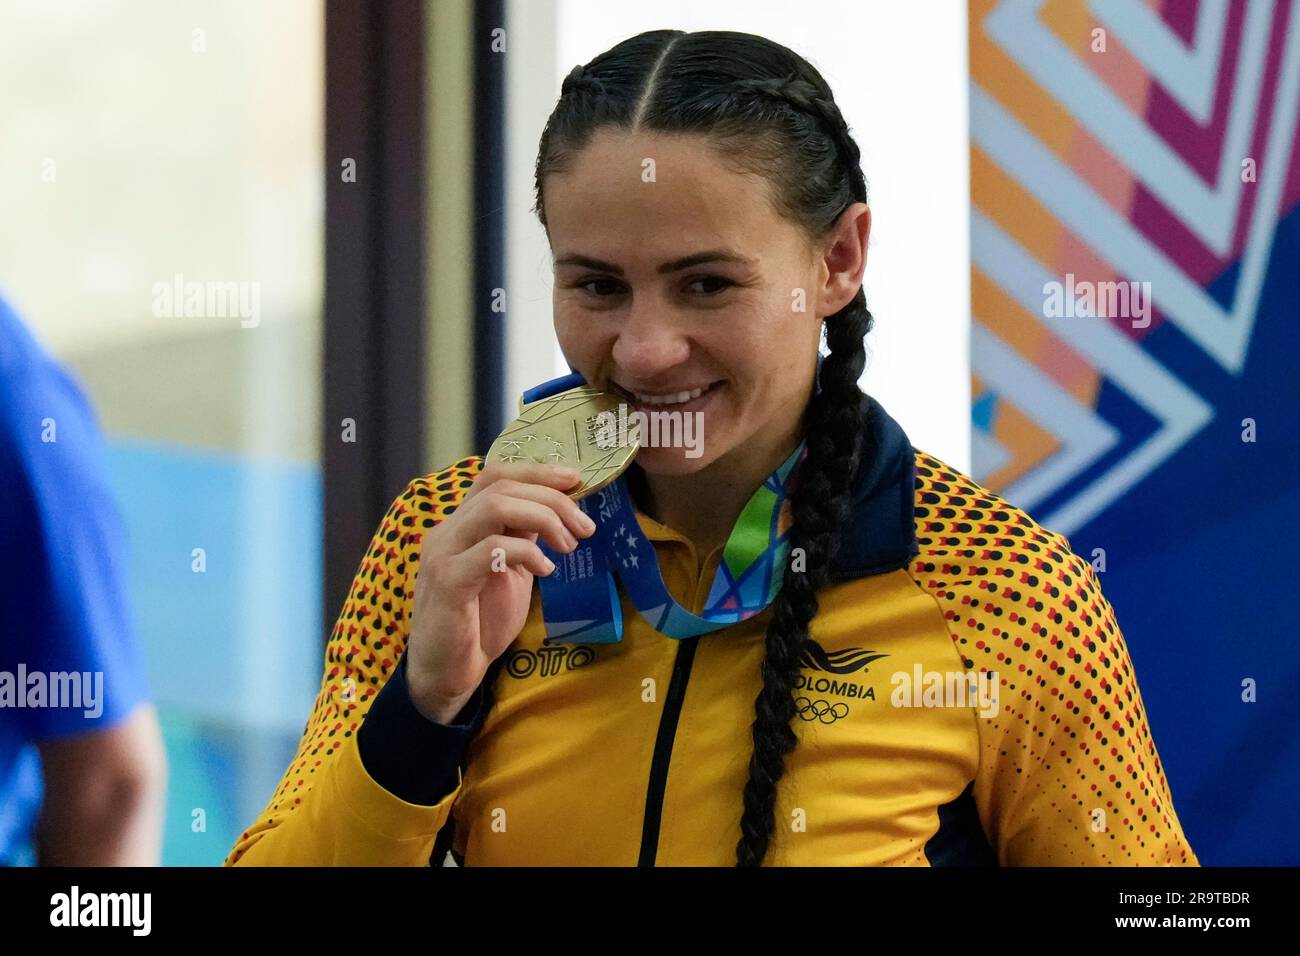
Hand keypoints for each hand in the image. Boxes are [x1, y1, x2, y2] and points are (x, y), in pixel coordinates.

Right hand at [403, 461, 595, 722]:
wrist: (445, 675)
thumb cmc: (479, 624)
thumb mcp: (509, 573)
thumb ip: (523, 539)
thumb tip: (557, 511)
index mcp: (461, 524)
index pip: (496, 475)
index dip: (537, 471)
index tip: (576, 480)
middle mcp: (447, 530)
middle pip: (501, 486)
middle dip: (551, 498)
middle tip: (585, 526)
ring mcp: (443, 553)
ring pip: (495, 507)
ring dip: (543, 518)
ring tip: (569, 545)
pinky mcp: (448, 581)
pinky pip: (491, 549)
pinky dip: (526, 552)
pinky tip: (547, 569)